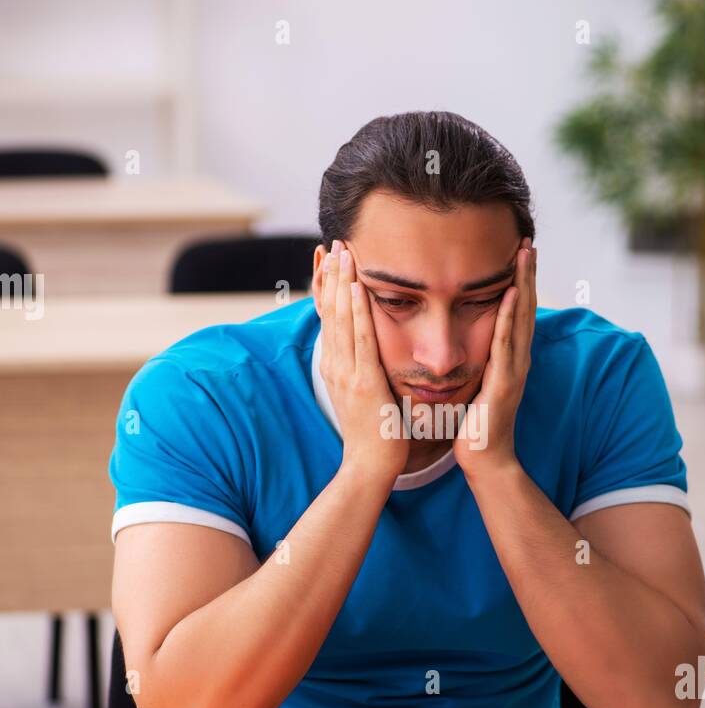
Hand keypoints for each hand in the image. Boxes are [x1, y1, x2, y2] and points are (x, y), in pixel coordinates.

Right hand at [319, 239, 409, 485]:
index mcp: (335, 366)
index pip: (328, 317)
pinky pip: (361, 338)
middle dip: (332, 275)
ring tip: (344, 252)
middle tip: (335, 242)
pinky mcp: (363, 381)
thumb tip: (374, 353)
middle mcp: (335, 364)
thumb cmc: (375, 432)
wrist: (369, 465)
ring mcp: (346, 372)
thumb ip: (366, 370)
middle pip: (330, 311)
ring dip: (343, 283)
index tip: (327, 258)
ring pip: (343, 318)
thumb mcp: (365, 393)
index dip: (326, 286)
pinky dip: (359, 311)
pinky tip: (359, 288)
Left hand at [453, 237, 535, 479]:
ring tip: (525, 254)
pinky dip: (509, 318)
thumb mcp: (477, 382)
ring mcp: (514, 369)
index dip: (521, 281)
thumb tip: (464, 339)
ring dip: (524, 284)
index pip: (517, 311)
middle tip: (529, 240)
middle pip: (526, 307)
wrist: (484, 458)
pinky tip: (510, 294)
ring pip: (521, 318)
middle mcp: (517, 359)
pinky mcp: (504, 382)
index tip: (519, 252)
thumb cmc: (474, 423)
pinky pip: (506, 344)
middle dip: (528, 273)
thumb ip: (477, 360)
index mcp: (509, 357)